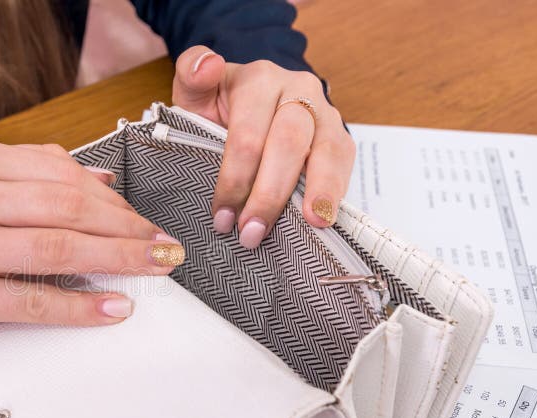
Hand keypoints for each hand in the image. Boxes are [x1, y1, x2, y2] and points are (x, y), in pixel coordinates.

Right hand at [0, 140, 184, 335]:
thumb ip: (32, 172)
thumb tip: (102, 179)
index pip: (62, 175)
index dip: (115, 199)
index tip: (143, 219)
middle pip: (68, 208)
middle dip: (128, 227)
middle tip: (165, 244)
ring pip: (57, 250)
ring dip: (117, 259)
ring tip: (154, 267)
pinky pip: (33, 301)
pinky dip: (80, 305)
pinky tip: (113, 306)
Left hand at [172, 46, 355, 248]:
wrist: (250, 104)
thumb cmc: (219, 109)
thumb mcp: (195, 93)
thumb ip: (191, 75)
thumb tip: (205, 66)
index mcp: (258, 80)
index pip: (247, 134)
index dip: (234, 179)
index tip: (221, 218)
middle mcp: (297, 89)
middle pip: (288, 142)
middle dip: (269, 193)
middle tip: (252, 233)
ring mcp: (323, 111)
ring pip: (327, 149)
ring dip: (317, 191)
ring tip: (312, 224)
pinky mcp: (339, 134)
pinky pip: (344, 160)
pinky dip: (336, 190)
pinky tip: (327, 217)